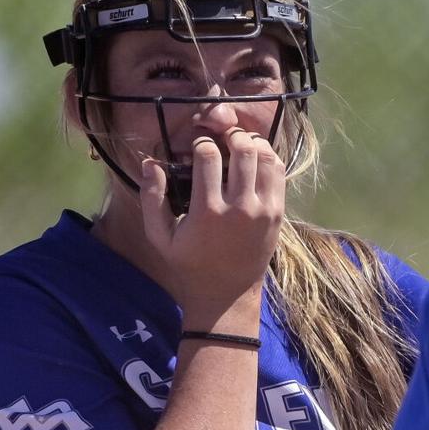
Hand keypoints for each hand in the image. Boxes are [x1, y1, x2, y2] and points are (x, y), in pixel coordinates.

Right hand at [139, 129, 284, 327]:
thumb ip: (151, 199)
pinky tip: (254, 158)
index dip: (201, 143)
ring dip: (252, 142)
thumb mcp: (160, 237)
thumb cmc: (188, 264)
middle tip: (221, 136)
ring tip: (239, 143)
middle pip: (242, 150)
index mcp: (207, 212)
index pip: (208, 156)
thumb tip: (150, 162)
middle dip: (230, 135)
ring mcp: (263, 210)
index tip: (197, 147)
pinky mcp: (277, 213)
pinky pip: (278, 172)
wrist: (226, 295)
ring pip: (265, 156)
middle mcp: (239, 208)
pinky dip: (268, 156)